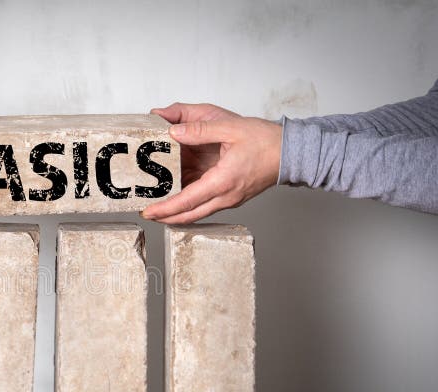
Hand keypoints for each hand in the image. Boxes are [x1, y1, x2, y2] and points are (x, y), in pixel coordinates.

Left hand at [142, 103, 281, 223]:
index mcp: (223, 181)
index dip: (165, 209)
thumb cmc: (266, 141)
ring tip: (159, 208)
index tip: (148, 211)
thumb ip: (199, 130)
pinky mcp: (232, 196)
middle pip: (189, 216)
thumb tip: (173, 132)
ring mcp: (230, 199)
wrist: (290, 152)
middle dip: (166, 217)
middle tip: (147, 214)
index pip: (187, 202)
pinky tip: (180, 199)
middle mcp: (226, 196)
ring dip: (178, 213)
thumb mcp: (230, 128)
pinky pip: (206, 206)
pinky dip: (190, 207)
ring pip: (197, 213)